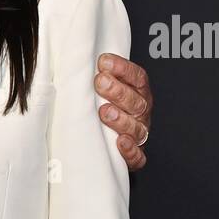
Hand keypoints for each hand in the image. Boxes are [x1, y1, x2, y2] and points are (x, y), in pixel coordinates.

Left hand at [96, 53, 151, 170]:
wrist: (105, 140)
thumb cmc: (101, 108)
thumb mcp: (102, 89)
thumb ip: (98, 77)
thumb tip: (77, 61)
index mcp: (138, 92)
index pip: (137, 77)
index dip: (123, 69)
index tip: (104, 62)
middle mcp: (141, 112)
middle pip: (137, 101)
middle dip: (118, 91)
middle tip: (100, 83)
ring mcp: (139, 133)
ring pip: (137, 128)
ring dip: (121, 119)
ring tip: (105, 112)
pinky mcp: (135, 155)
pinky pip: (138, 156)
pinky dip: (131, 150)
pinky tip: (120, 142)